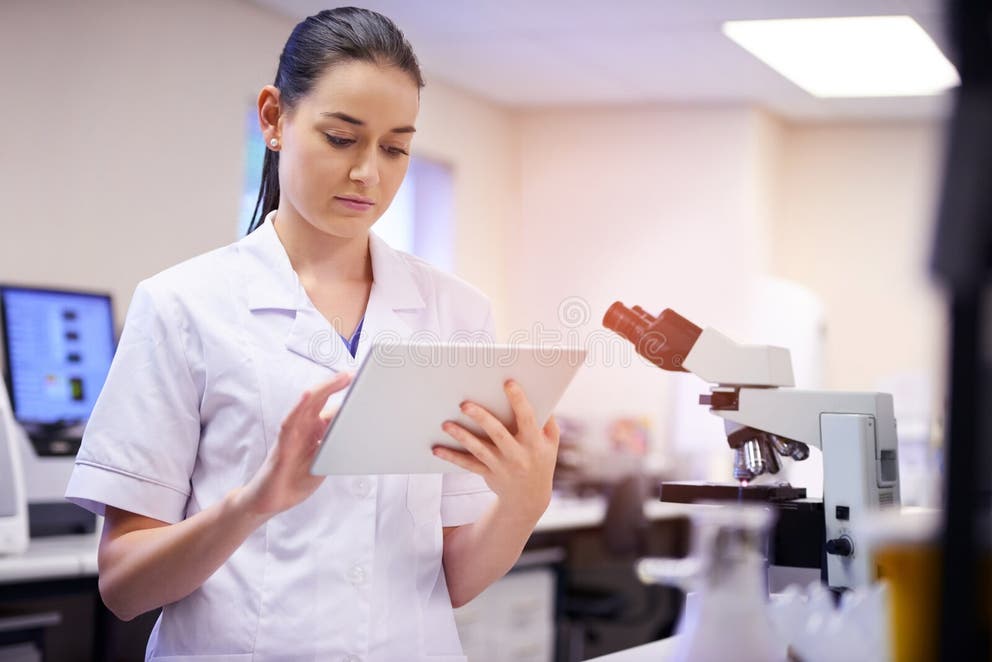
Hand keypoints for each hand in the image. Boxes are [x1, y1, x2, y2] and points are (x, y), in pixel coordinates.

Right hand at [238, 372, 351, 516]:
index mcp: (313, 432)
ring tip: (339, 378)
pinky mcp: (281, 446)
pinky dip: (298, 408)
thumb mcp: (322, 463)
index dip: (346, 397)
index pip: (330, 409)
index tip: (362, 384)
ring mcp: (291, 435)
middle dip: (336, 385)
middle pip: (319, 401)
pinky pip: (290, 423)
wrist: (268, 502)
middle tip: (353, 374)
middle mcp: (301, 429)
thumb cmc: (294, 482)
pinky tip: (308, 396)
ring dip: (323, 389)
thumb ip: (333, 447)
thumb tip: (355, 433)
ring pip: (306, 406)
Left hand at [434, 380, 559, 521]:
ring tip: (446, 425)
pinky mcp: (487, 473)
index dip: (519, 400)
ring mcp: (501, 465)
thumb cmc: (541, 460)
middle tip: (465, 405)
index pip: (527, 419)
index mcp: (534, 443)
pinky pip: (468, 464)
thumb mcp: (551, 442)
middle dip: (481, 418)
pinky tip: (436, 449)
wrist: (529, 497)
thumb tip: (538, 392)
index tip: (508, 382)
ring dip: (461, 436)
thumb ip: (546, 420)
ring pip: (479, 449)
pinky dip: (451, 457)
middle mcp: (517, 455)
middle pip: (498, 434)